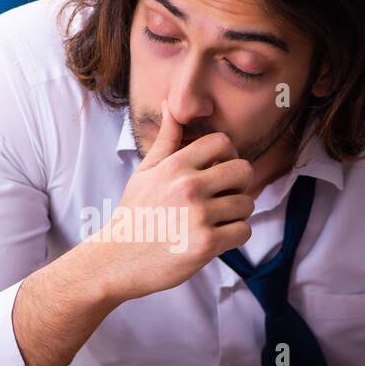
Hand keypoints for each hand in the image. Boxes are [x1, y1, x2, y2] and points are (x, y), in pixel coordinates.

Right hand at [88, 101, 254, 301]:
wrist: (118, 259)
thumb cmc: (134, 214)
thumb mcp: (145, 172)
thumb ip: (166, 140)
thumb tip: (170, 106)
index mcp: (175, 166)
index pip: (223, 142)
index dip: (228, 155)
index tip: (220, 171)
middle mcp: (188, 187)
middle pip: (243, 170)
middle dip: (239, 184)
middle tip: (224, 196)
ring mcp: (198, 216)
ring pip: (246, 204)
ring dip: (237, 213)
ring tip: (216, 219)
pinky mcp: (206, 244)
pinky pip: (243, 231)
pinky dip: (235, 235)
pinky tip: (217, 237)